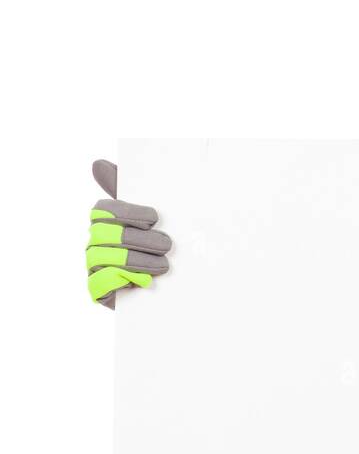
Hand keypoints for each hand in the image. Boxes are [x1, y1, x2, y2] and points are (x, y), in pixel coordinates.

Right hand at [86, 159, 170, 307]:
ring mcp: (93, 266)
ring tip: (164, 265)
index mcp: (104, 222)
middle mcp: (94, 243)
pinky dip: (123, 280)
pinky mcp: (97, 290)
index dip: (128, 211)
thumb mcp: (150, 217)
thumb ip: (128, 189)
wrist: (170, 289)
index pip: (104, 209)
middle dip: (141, 239)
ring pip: (105, 258)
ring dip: (139, 261)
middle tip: (167, 245)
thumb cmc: (157, 246)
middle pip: (106, 234)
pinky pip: (101, 282)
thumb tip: (97, 163)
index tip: (155, 217)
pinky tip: (144, 282)